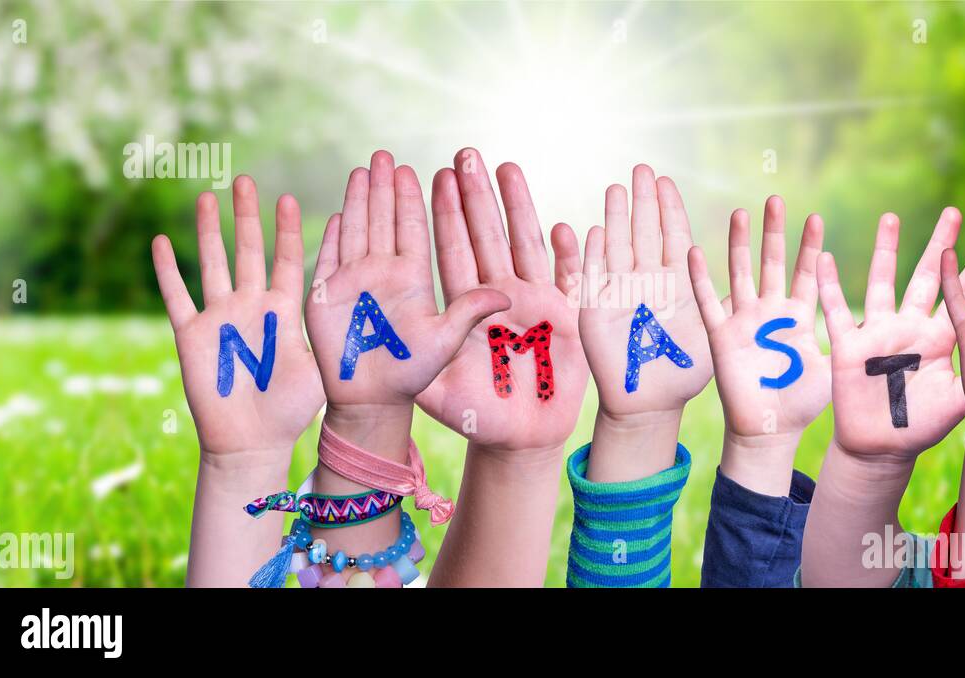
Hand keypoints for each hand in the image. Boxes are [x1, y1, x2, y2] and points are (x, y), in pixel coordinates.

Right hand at [152, 177, 323, 459]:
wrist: (252, 441)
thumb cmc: (292, 410)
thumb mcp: (321, 366)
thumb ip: (331, 335)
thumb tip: (367, 314)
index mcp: (284, 310)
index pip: (287, 259)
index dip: (287, 230)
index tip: (288, 198)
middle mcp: (251, 305)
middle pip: (248, 250)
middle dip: (247, 216)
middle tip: (246, 180)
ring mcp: (220, 317)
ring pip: (213, 263)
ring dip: (208, 230)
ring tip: (205, 196)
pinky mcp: (191, 334)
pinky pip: (177, 296)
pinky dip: (167, 270)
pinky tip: (161, 241)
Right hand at [304, 151, 510, 447]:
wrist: (371, 402)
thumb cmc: (413, 375)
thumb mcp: (448, 342)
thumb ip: (471, 313)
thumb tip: (507, 293)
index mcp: (414, 279)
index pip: (414, 229)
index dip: (414, 200)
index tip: (421, 169)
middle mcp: (384, 273)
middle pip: (384, 220)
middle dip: (385, 187)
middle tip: (387, 154)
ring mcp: (354, 281)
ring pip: (358, 230)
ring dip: (359, 200)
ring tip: (364, 169)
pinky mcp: (326, 295)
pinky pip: (330, 257)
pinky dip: (333, 235)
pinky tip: (337, 209)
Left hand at [415, 148, 587, 452]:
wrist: (519, 438)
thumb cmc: (477, 415)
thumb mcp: (441, 393)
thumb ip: (422, 368)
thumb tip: (393, 345)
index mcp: (465, 308)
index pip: (451, 251)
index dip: (443, 213)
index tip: (433, 174)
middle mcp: (500, 297)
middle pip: (486, 236)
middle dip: (476, 195)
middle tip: (465, 153)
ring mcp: (535, 304)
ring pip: (525, 245)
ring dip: (518, 207)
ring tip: (509, 168)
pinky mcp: (566, 321)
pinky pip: (571, 283)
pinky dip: (570, 258)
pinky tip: (566, 229)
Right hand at [577, 167, 711, 480]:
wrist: (652, 401)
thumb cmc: (687, 370)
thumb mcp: (716, 332)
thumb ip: (727, 302)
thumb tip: (754, 275)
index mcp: (676, 279)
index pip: (671, 235)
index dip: (668, 208)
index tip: (666, 181)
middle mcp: (647, 279)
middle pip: (643, 232)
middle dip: (642, 202)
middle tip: (642, 169)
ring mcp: (620, 292)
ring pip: (617, 247)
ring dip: (616, 218)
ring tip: (617, 189)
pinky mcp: (597, 311)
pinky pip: (593, 279)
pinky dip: (593, 256)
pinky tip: (594, 231)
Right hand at [687, 197, 828, 494]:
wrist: (769, 430)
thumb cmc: (802, 401)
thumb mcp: (835, 366)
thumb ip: (851, 341)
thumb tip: (889, 325)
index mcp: (797, 315)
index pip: (805, 272)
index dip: (809, 246)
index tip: (815, 216)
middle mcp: (770, 312)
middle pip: (772, 263)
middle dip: (774, 232)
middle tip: (776, 199)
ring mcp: (744, 321)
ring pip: (740, 273)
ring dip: (739, 244)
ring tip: (740, 213)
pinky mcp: (722, 337)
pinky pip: (709, 304)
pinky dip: (701, 279)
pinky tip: (694, 252)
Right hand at [817, 208, 964, 459]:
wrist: (881, 448)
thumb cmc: (922, 427)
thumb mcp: (958, 402)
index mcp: (939, 339)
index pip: (961, 296)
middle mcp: (910, 327)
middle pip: (926, 277)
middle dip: (939, 244)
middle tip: (954, 211)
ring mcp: (879, 333)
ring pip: (883, 282)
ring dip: (887, 250)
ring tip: (891, 217)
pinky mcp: (849, 345)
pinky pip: (837, 310)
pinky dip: (830, 286)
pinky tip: (826, 258)